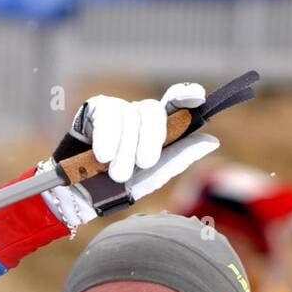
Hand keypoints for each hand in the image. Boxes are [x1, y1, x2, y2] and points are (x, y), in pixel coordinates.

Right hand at [41, 83, 219, 230]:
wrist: (79, 195)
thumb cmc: (115, 187)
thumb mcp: (151, 175)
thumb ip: (179, 156)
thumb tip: (212, 139)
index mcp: (155, 129)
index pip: (174, 104)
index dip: (186, 95)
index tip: (198, 97)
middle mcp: (137, 115)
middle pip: (153, 112)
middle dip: (149, 140)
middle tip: (141, 165)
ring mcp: (117, 109)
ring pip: (131, 117)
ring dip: (125, 149)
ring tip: (116, 173)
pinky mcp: (95, 109)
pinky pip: (109, 116)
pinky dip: (108, 137)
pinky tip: (103, 156)